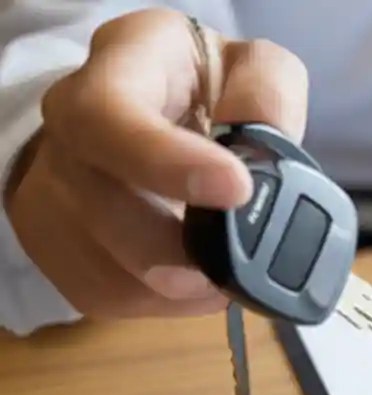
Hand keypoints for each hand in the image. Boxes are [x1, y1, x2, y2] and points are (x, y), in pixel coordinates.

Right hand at [4, 8, 308, 318]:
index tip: (236, 189)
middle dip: (171, 249)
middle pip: (98, 202)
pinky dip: (164, 304)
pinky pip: (107, 294)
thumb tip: (267, 143)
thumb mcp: (253, 67)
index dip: (166, 160)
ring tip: (228, 275)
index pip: (109, 114)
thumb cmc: (207, 88)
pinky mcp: (57, 245)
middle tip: (231, 268)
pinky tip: (198, 283)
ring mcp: (53, 187)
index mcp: (121, 64)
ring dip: (177, 287)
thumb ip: (268, 94)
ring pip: (102, 263)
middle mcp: (68, 124)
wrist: (152, 110)